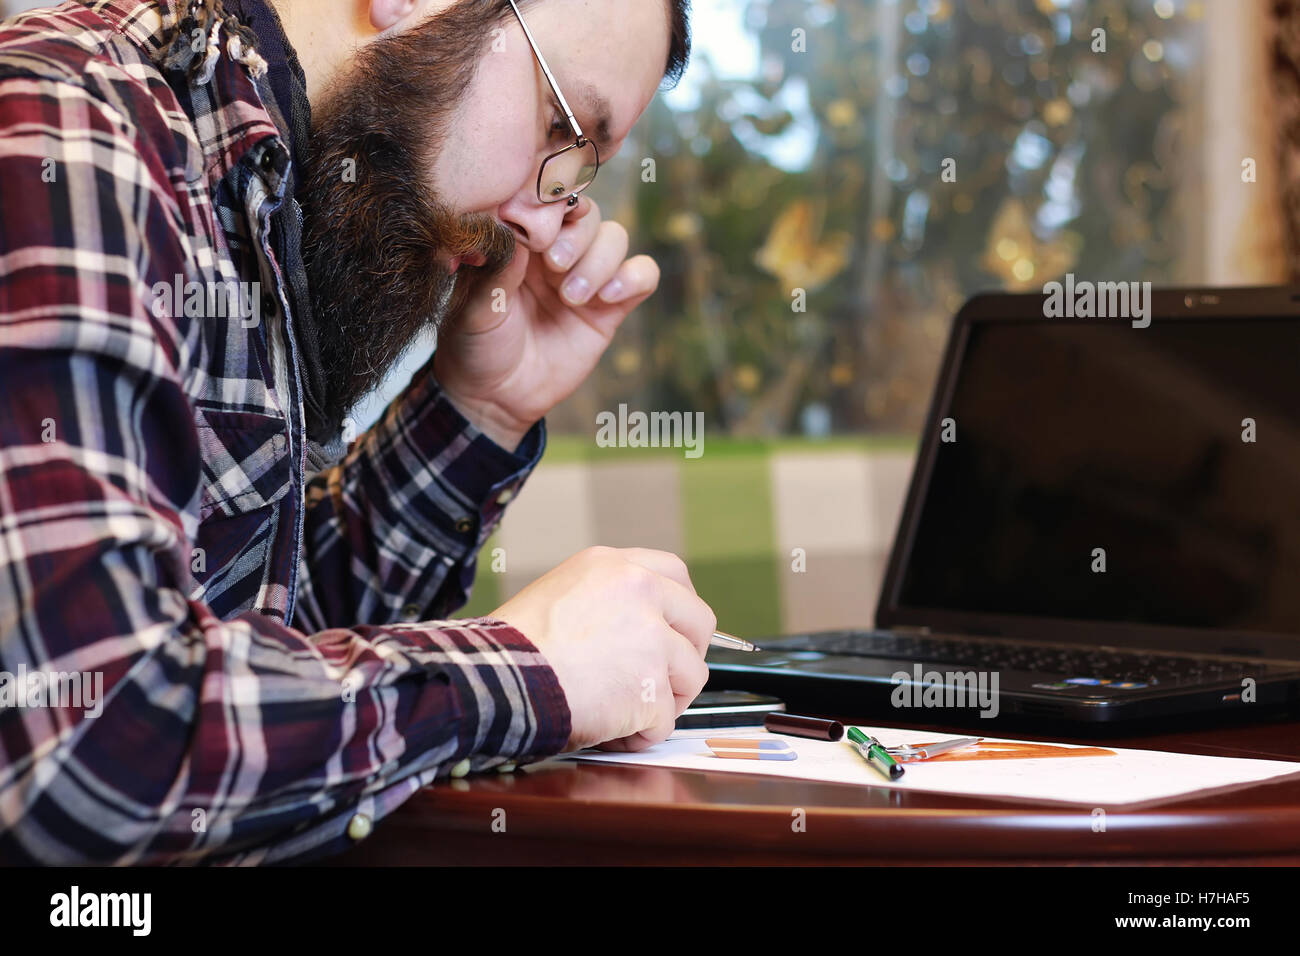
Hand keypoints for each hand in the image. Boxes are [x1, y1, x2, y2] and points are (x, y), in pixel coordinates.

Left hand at [433, 199, 658, 450]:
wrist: (496, 397)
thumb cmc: (476, 346)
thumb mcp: (476, 307)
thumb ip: (497, 270)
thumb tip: (517, 232)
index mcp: (520, 240)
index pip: (548, 201)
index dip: (551, 205)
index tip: (538, 231)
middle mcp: (555, 252)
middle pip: (588, 214)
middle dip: (577, 236)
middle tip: (556, 265)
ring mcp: (586, 277)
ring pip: (615, 238)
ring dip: (599, 262)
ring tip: (572, 297)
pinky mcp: (610, 308)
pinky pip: (642, 275)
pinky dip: (634, 277)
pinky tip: (610, 296)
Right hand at [490, 546, 714, 751]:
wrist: (497, 681)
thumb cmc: (511, 650)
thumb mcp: (558, 596)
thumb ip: (604, 603)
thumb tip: (629, 632)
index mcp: (614, 567)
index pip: (674, 574)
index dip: (680, 610)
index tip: (674, 632)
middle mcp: (640, 592)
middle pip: (699, 621)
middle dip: (686, 655)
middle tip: (661, 680)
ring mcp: (652, 639)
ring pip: (691, 674)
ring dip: (665, 700)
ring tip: (624, 712)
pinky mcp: (652, 687)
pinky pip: (665, 721)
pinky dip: (640, 735)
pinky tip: (609, 730)